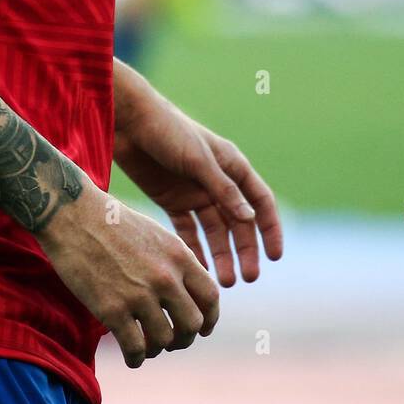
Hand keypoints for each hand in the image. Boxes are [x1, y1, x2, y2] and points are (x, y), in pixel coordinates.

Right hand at [37, 182, 219, 368]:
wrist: (74, 215)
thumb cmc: (112, 223)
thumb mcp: (156, 235)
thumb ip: (175, 263)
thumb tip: (186, 294)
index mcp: (179, 255)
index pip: (210, 297)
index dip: (210, 319)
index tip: (203, 329)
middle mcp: (165, 277)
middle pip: (192, 324)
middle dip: (185, 338)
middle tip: (172, 341)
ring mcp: (140, 295)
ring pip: (165, 340)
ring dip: (158, 348)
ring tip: (147, 346)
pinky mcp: (112, 310)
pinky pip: (136, 349)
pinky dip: (137, 359)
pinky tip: (132, 356)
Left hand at [113, 68, 283, 287]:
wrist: (129, 121)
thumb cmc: (168, 130)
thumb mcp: (198, 159)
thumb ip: (222, 188)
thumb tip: (249, 218)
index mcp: (232, 165)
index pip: (260, 201)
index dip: (270, 228)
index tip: (274, 256)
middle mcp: (217, 181)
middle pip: (238, 222)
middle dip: (245, 250)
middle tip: (248, 277)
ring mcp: (195, 192)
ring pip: (214, 231)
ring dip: (221, 254)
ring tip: (223, 282)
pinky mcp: (172, 200)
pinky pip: (188, 230)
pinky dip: (194, 248)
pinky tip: (197, 268)